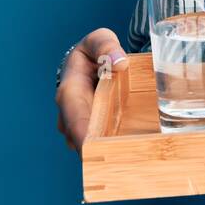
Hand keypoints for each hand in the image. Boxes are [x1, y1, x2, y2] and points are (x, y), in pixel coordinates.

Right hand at [54, 28, 128, 151]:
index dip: (87, 141)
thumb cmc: (93, 52)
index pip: (76, 123)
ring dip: (110, 156)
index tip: (102, 154)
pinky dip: (115, 151)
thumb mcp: (99, 40)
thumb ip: (106, 46)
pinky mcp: (91, 134)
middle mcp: (69, 118)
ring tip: (134, 161)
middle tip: (127, 164)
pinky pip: (102, 147)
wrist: (87, 63)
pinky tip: (136, 156)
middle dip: (102, 155)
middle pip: (84, 144)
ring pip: (93, 150)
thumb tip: (120, 62)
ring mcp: (78, 129)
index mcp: (69, 95)